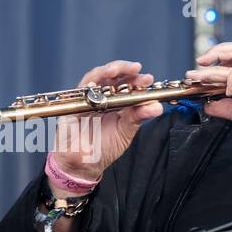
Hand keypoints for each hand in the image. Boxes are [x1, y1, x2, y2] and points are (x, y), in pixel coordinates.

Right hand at [49, 60, 163, 185]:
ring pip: (97, 77)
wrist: (82, 163)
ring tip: (117, 70)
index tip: (148, 78)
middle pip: (114, 76)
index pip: (129, 85)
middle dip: (124, 69)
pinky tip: (95, 83)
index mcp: (119, 104)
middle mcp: (105, 98)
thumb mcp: (125, 132)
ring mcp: (90, 98)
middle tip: (135, 69)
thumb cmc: (103, 148)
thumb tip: (157, 107)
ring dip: (106, 71)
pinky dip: (88, 85)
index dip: (138, 79)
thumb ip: (138, 118)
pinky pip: (80, 90)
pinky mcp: (75, 104)